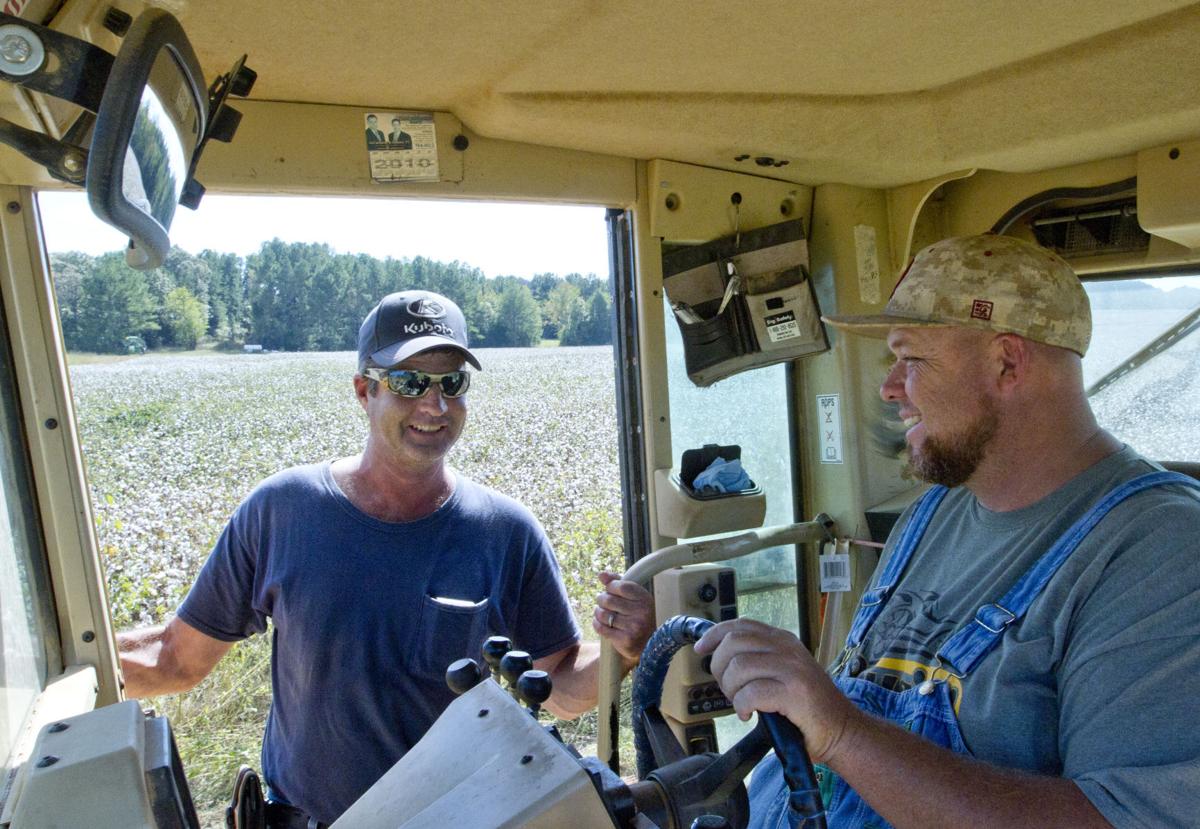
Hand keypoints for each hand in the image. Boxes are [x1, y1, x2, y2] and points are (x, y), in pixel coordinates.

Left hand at [592, 571, 655, 666]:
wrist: (649, 643)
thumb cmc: (639, 615)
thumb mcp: (635, 596)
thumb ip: (618, 582)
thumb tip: (601, 574)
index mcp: (644, 598)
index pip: (619, 586)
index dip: (610, 587)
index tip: (610, 590)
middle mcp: (641, 612)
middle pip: (608, 600)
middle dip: (601, 599)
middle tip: (603, 602)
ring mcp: (633, 627)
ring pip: (602, 614)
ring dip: (598, 612)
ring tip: (602, 612)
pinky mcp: (625, 640)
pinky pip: (601, 628)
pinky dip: (597, 624)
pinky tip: (601, 622)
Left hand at [694, 618, 855, 763]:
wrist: (843, 730)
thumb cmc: (808, 708)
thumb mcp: (784, 673)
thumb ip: (759, 661)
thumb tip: (721, 659)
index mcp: (783, 640)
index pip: (741, 625)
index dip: (715, 634)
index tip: (701, 649)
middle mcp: (787, 648)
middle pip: (734, 643)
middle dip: (720, 668)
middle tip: (729, 690)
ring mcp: (792, 668)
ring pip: (739, 666)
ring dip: (731, 690)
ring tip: (741, 703)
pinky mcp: (795, 692)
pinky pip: (751, 693)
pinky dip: (742, 706)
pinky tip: (749, 714)